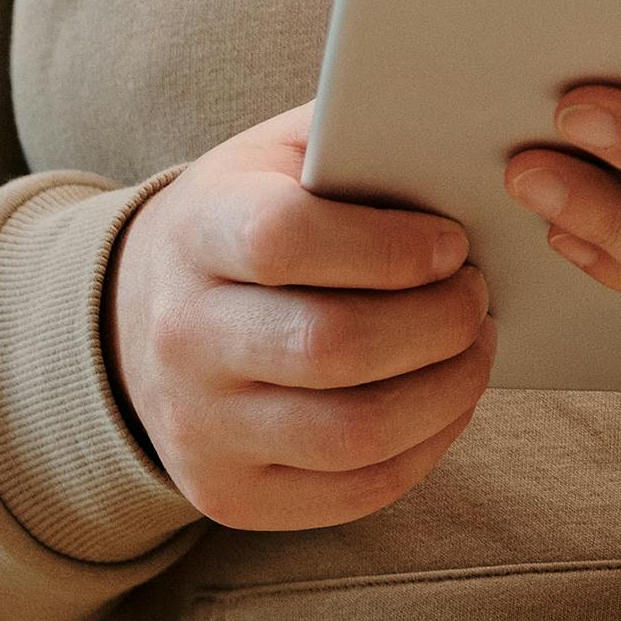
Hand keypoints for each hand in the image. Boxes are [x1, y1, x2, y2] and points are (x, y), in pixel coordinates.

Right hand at [106, 103, 497, 530]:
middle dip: (437, 322)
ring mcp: (200, 428)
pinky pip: (354, 490)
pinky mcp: (229, 493)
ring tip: (475, 344)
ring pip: (352, 433)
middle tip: (478, 294)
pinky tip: (448, 399)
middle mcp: (183, 339)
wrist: (142, 319)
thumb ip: (361, 134)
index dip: (388, 247)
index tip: (453, 243)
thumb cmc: (250, 218)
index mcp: (195, 233)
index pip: (285, 241)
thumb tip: (471, 126)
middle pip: (331, 347)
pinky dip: (427, 446)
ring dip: (447, 390)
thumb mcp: (281, 155)